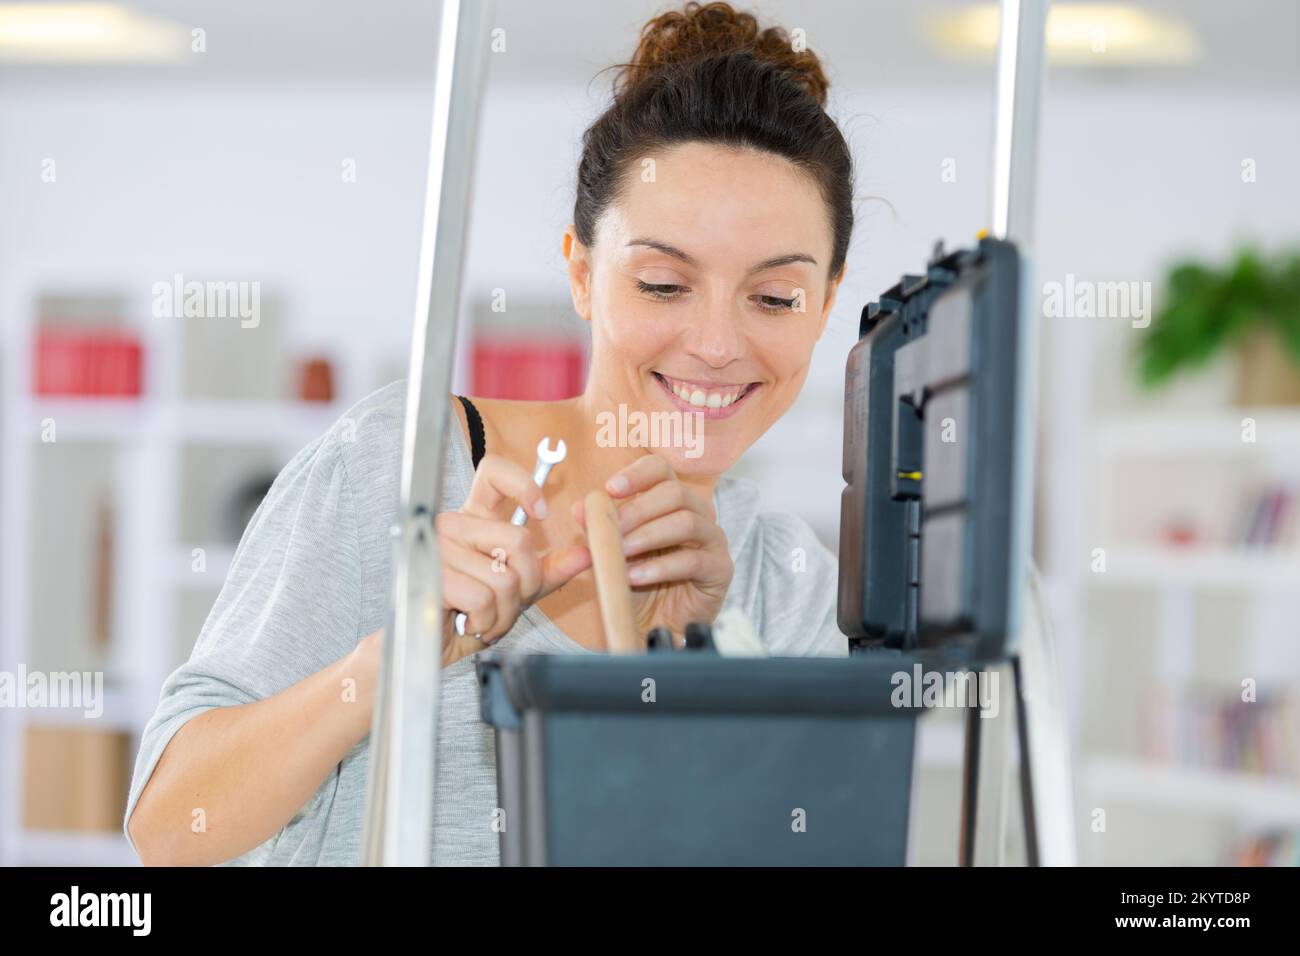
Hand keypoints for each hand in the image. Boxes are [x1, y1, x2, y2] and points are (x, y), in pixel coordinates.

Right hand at [437, 454, 590, 666]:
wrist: (430, 647)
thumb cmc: (468, 614)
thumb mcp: (517, 590)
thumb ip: (548, 571)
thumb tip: (584, 554)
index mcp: (473, 519)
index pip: (494, 473)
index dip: (524, 484)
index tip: (542, 512)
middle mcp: (453, 525)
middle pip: (518, 540)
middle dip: (527, 584)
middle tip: (509, 603)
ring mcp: (439, 548)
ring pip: (504, 577)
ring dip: (505, 612)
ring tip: (486, 618)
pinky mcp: (431, 575)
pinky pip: (484, 598)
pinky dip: (487, 622)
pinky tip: (472, 624)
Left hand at [576, 455, 732, 640]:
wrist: (656, 625)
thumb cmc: (638, 583)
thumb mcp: (611, 554)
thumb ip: (599, 530)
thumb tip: (580, 507)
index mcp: (672, 502)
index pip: (661, 470)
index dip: (637, 474)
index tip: (611, 488)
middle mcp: (697, 514)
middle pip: (675, 492)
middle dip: (638, 509)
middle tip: (612, 528)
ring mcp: (713, 540)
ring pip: (687, 522)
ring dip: (648, 536)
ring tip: (622, 553)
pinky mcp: (720, 569)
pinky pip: (693, 560)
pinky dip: (660, 567)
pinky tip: (636, 576)